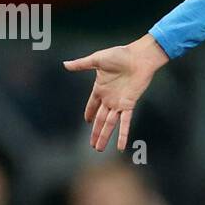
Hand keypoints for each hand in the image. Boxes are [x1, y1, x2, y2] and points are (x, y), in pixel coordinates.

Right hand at [62, 34, 167, 152]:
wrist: (139, 57)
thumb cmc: (120, 55)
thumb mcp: (97, 60)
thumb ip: (82, 64)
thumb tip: (65, 64)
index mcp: (100, 89)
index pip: (92, 105)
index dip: (89, 113)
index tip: (87, 121)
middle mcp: (109, 99)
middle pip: (100, 120)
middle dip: (96, 133)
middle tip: (92, 145)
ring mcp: (119, 103)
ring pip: (109, 124)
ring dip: (104, 137)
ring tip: (98, 149)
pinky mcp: (128, 104)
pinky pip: (125, 122)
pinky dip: (122, 134)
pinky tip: (119, 146)